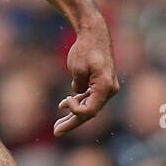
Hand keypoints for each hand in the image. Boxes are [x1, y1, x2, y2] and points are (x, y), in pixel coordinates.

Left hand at [55, 18, 119, 135]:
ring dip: (73, 115)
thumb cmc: (86, 48)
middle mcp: (110, 90)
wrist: (94, 33)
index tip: (64, 101)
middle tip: (55, 132)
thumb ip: (78, 85)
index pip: (90, 110)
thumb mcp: (77, 67)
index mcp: (106, 87)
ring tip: (57, 125)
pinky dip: (78, 102)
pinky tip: (63, 106)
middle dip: (72, 123)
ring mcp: (107, 88)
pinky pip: (90, 98)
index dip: (75, 112)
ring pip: (90, 107)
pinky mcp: (102, 84)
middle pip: (90, 113)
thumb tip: (76, 95)